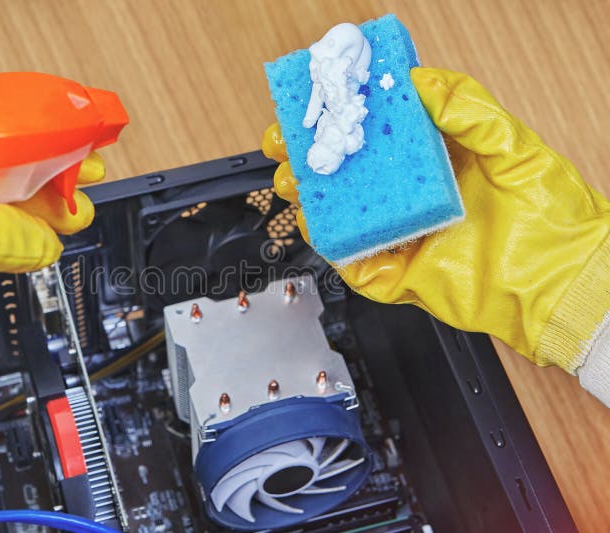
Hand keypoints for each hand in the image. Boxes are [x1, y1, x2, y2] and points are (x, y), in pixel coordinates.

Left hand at [0, 117, 102, 344]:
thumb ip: (2, 231)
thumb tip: (44, 241)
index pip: (2, 143)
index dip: (47, 152)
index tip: (80, 160)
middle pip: (2, 180)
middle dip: (47, 189)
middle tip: (81, 197)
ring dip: (32, 221)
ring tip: (66, 223)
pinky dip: (5, 247)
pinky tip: (29, 247)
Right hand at [262, 68, 609, 377]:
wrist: (560, 281)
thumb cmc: (549, 215)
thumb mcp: (510, 145)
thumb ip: (467, 109)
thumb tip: (420, 81)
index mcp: (433, 164)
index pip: (376, 136)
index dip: (341, 119)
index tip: (315, 103)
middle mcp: (411, 198)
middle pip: (348, 176)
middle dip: (311, 158)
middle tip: (287, 144)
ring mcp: (401, 236)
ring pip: (342, 216)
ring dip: (310, 197)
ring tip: (294, 179)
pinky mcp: (396, 274)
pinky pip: (353, 261)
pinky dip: (330, 244)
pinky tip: (315, 222)